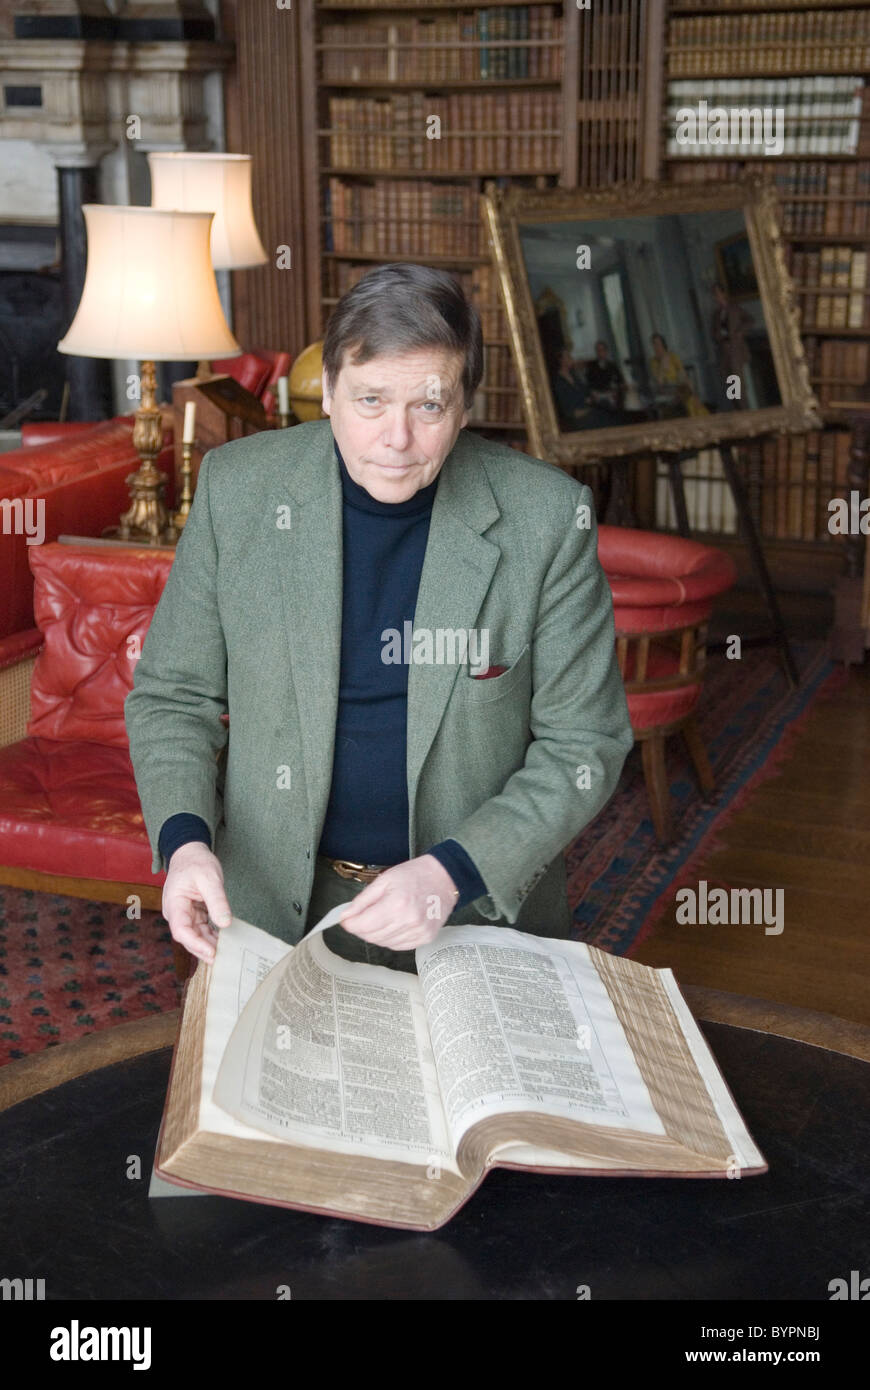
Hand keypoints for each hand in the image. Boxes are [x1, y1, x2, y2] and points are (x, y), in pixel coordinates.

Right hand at [162, 841, 231, 963]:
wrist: (189, 853)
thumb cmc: (196, 862)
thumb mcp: (210, 878)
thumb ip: (217, 900)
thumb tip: (225, 923)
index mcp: (174, 903)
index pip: (181, 930)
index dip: (196, 944)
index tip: (212, 952)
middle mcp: (176, 912)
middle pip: (188, 937)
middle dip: (204, 949)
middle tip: (223, 959)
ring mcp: (184, 914)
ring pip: (195, 936)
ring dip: (209, 945)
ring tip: (227, 953)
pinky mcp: (192, 914)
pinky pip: (201, 929)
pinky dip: (212, 936)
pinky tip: (225, 941)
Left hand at [338, 854, 458, 951]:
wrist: (444, 878)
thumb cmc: (413, 875)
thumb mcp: (384, 880)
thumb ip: (362, 900)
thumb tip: (345, 917)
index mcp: (396, 904)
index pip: (362, 925)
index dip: (349, 924)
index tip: (345, 919)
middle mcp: (408, 922)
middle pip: (371, 936)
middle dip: (361, 928)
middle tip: (361, 916)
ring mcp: (418, 932)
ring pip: (383, 943)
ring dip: (375, 933)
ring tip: (381, 917)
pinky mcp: (425, 938)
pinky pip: (398, 946)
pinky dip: (390, 938)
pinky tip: (393, 924)